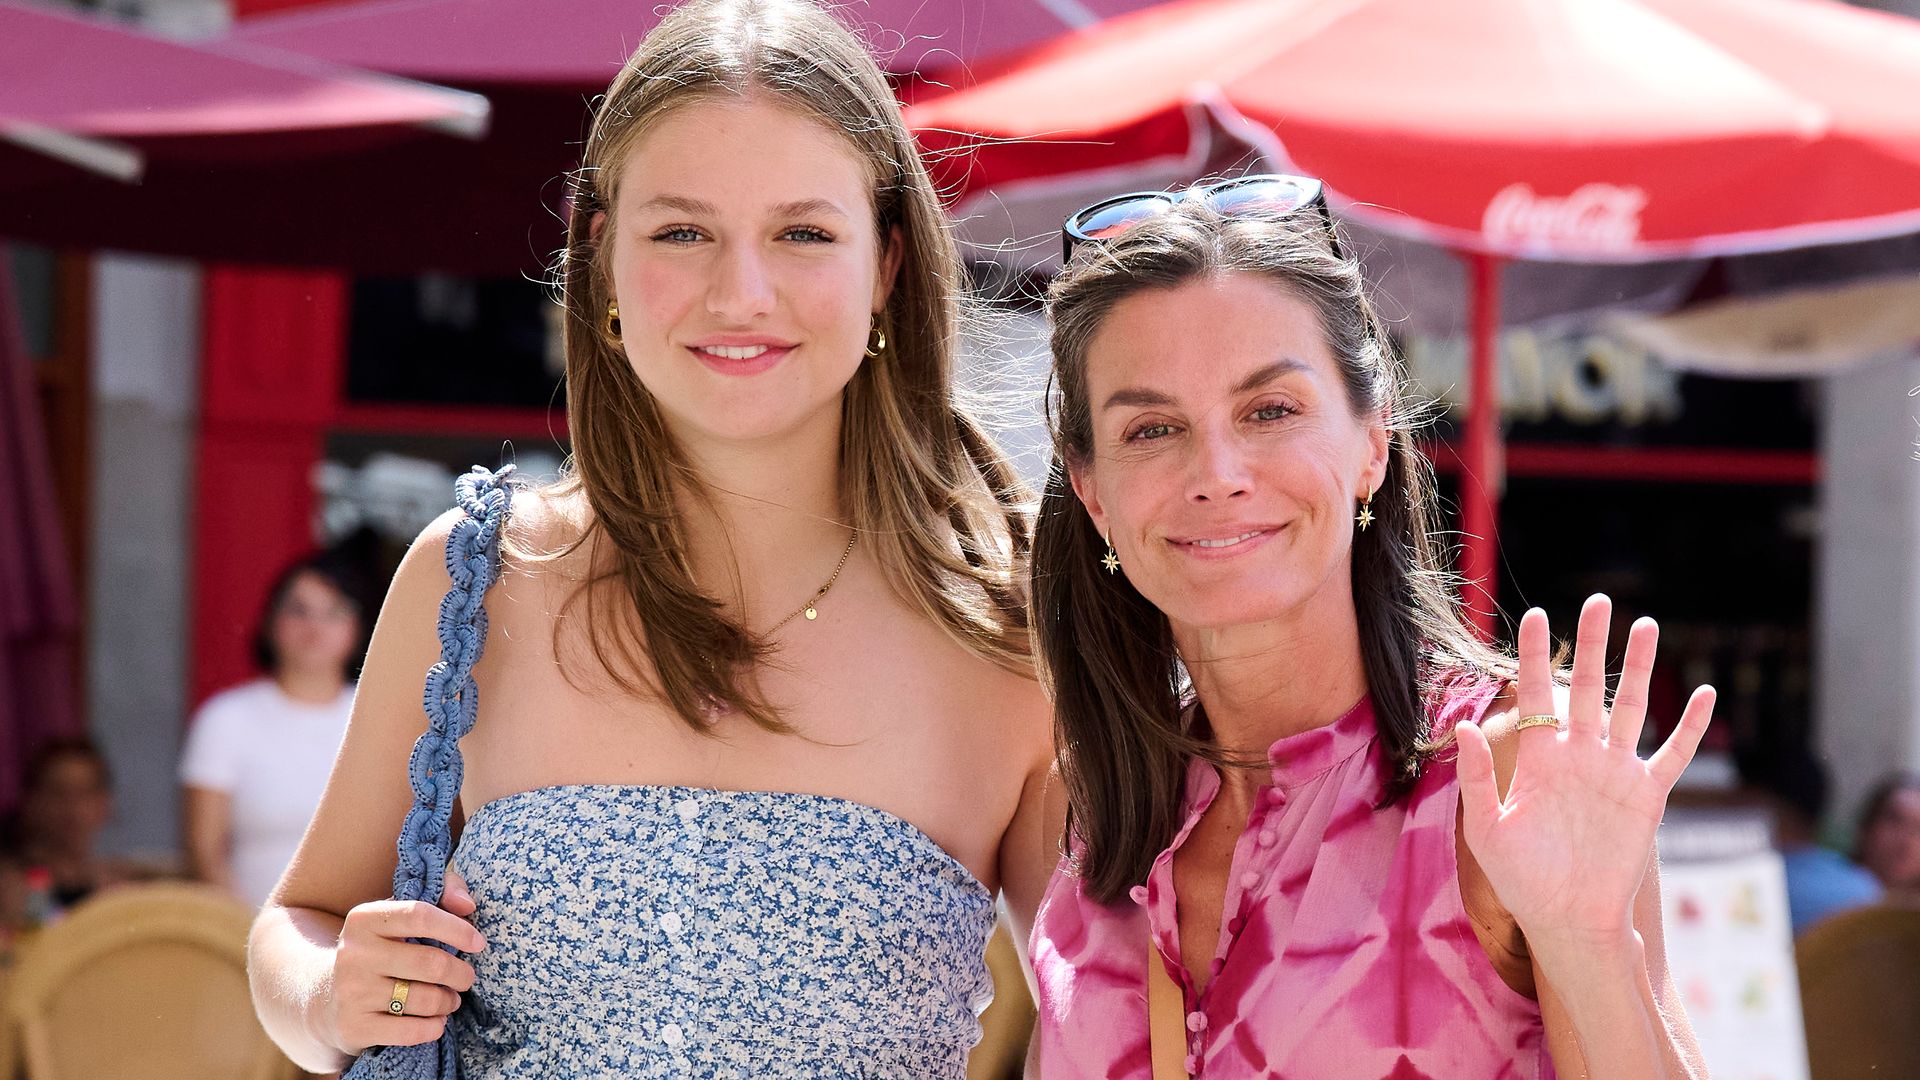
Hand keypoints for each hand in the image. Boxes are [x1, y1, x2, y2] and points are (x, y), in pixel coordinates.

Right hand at [324, 865, 483, 1054]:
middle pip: (430, 963)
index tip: (478, 943)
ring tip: (450, 999)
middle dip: (460, 973)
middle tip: (466, 978)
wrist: (323, 997)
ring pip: (425, 999)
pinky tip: (436, 1021)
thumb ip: (441, 893)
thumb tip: (467, 904)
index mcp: (364, 919)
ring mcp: (351, 992)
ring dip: (449, 1001)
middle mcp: (353, 953)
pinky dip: (433, 1027)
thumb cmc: (380, 950)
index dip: (457, 929)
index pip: (420, 915)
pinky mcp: (353, 1027)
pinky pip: (411, 1031)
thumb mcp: (399, 916)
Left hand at [1455, 595, 1713, 955]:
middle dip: (1591, 644)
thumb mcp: (1486, 827)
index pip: (1535, 694)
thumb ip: (1474, 775)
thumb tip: (1462, 724)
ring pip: (1631, 707)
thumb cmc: (1522, 880)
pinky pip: (1674, 754)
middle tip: (1598, 600)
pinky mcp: (1647, 796)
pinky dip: (1691, 726)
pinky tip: (1705, 693)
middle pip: (1588, 687)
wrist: (1569, 919)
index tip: (1534, 616)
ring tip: (1646, 624)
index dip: (1534, 656)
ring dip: (1640, 668)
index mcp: (1539, 759)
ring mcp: (1616, 773)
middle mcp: (1579, 756)